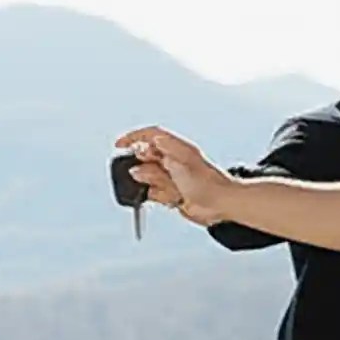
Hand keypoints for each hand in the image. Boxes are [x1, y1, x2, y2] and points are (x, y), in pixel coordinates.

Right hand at [114, 126, 234, 225]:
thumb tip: (136, 169)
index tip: (119, 145)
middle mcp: (174, 160)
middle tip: (145, 175)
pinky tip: (171, 198)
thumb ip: (154, 169)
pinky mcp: (172, 191)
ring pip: (149, 177)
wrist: (221, 204)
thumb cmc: (208, 184)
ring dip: (153, 184)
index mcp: (177, 148)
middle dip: (143, 166)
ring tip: (169, 189)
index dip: (133, 137)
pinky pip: (154, 192)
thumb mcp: (178, 170)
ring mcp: (173, 176)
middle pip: (146, 157)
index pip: (150, 135)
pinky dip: (157, 195)